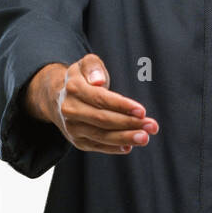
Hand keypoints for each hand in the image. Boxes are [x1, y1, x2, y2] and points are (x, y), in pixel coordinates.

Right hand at [27, 55, 157, 154]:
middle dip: (129, 123)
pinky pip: (97, 146)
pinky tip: (129, 146)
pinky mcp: (78, 141)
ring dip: (125, 138)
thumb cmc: (83, 79)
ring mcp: (73, 127)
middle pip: (103, 119)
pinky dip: (113, 148)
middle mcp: (70, 110)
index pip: (100, 99)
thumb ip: (93, 66)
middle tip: (152, 126)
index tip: (142, 111)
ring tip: (144, 138)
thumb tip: (98, 81)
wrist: (59, 99)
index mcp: (74, 89)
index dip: (122, 106)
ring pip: (101, 136)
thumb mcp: (87, 64)